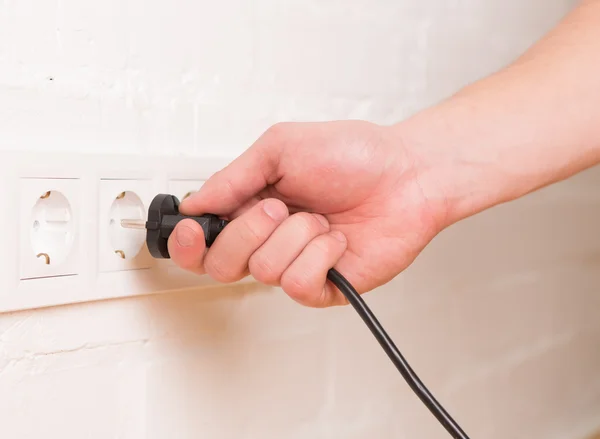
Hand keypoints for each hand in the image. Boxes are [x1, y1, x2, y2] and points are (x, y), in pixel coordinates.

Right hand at [168, 120, 449, 306]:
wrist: (409, 174)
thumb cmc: (355, 154)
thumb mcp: (281, 147)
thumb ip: (231, 178)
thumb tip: (192, 203)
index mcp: (252, 205)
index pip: (203, 240)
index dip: (187, 242)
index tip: (190, 229)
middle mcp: (270, 239)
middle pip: (220, 265)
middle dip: (246, 233)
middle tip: (277, 207)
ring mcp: (296, 264)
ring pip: (262, 271)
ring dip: (295, 236)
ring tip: (320, 218)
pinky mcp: (323, 285)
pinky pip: (297, 285)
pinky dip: (319, 256)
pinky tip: (337, 240)